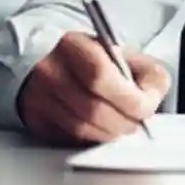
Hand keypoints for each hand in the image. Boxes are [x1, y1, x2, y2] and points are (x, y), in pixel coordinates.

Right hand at [18, 31, 170, 145]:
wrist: (54, 63)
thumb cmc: (94, 60)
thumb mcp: (127, 55)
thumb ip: (148, 75)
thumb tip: (150, 101)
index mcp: (75, 46)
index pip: (101, 77)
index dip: (128, 99)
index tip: (145, 109)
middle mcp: (51, 70)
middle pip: (92, 109)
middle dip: (122, 122)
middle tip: (135, 123)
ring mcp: (38, 96)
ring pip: (81, 128)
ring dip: (108, 133)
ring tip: (120, 125)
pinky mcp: (34, 119)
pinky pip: (67, 138)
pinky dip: (90, 138)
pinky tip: (100, 128)